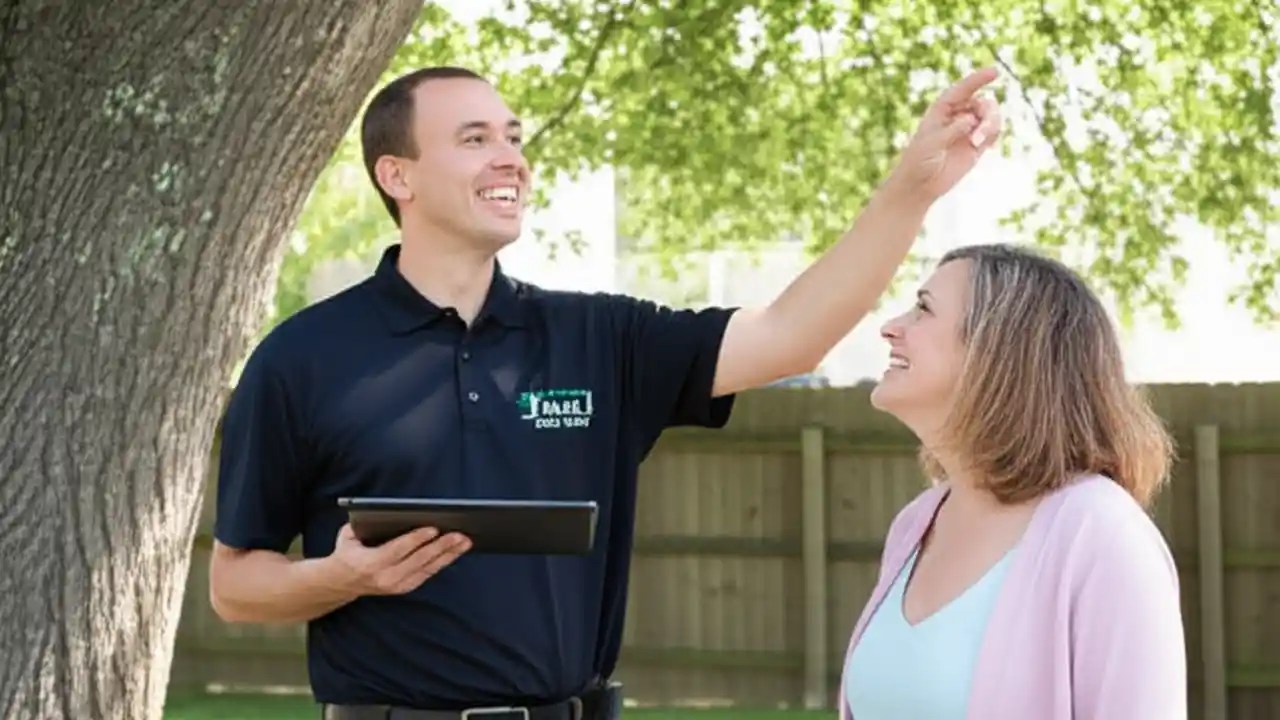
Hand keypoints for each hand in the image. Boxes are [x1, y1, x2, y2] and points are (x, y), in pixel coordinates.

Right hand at [326, 523, 471, 595]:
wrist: (341, 583)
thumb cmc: (348, 552)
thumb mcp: (347, 536)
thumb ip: (362, 525)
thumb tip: (386, 513)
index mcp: (370, 564)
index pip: (398, 550)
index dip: (417, 539)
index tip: (434, 528)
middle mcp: (386, 578)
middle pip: (419, 560)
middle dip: (441, 546)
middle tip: (460, 534)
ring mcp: (397, 586)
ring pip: (428, 569)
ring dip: (448, 555)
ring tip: (465, 541)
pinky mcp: (405, 588)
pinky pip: (428, 574)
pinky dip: (443, 562)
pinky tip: (455, 551)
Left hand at [886, 66, 1002, 202]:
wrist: (920, 186)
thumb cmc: (919, 161)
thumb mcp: (932, 144)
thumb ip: (952, 130)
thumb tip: (971, 119)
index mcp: (941, 110)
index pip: (962, 90)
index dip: (978, 79)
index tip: (995, 72)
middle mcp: (957, 117)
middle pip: (982, 103)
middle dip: (987, 113)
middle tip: (980, 135)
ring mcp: (968, 131)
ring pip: (990, 116)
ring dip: (990, 125)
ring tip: (977, 143)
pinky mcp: (976, 146)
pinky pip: (992, 132)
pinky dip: (992, 134)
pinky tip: (982, 145)